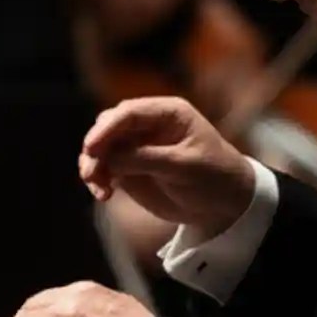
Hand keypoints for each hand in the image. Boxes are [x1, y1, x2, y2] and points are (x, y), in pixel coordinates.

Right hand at [80, 97, 254, 237]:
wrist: (225, 203)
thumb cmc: (213, 176)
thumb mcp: (184, 166)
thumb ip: (146, 159)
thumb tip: (107, 158)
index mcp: (167, 113)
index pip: (129, 113)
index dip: (107, 128)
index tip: (92, 147)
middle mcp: (148, 125)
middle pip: (109, 127)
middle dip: (96, 147)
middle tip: (92, 172)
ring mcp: (137, 146)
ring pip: (102, 149)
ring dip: (93, 166)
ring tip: (99, 188)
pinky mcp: (131, 168)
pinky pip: (105, 168)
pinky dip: (98, 179)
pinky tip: (103, 195)